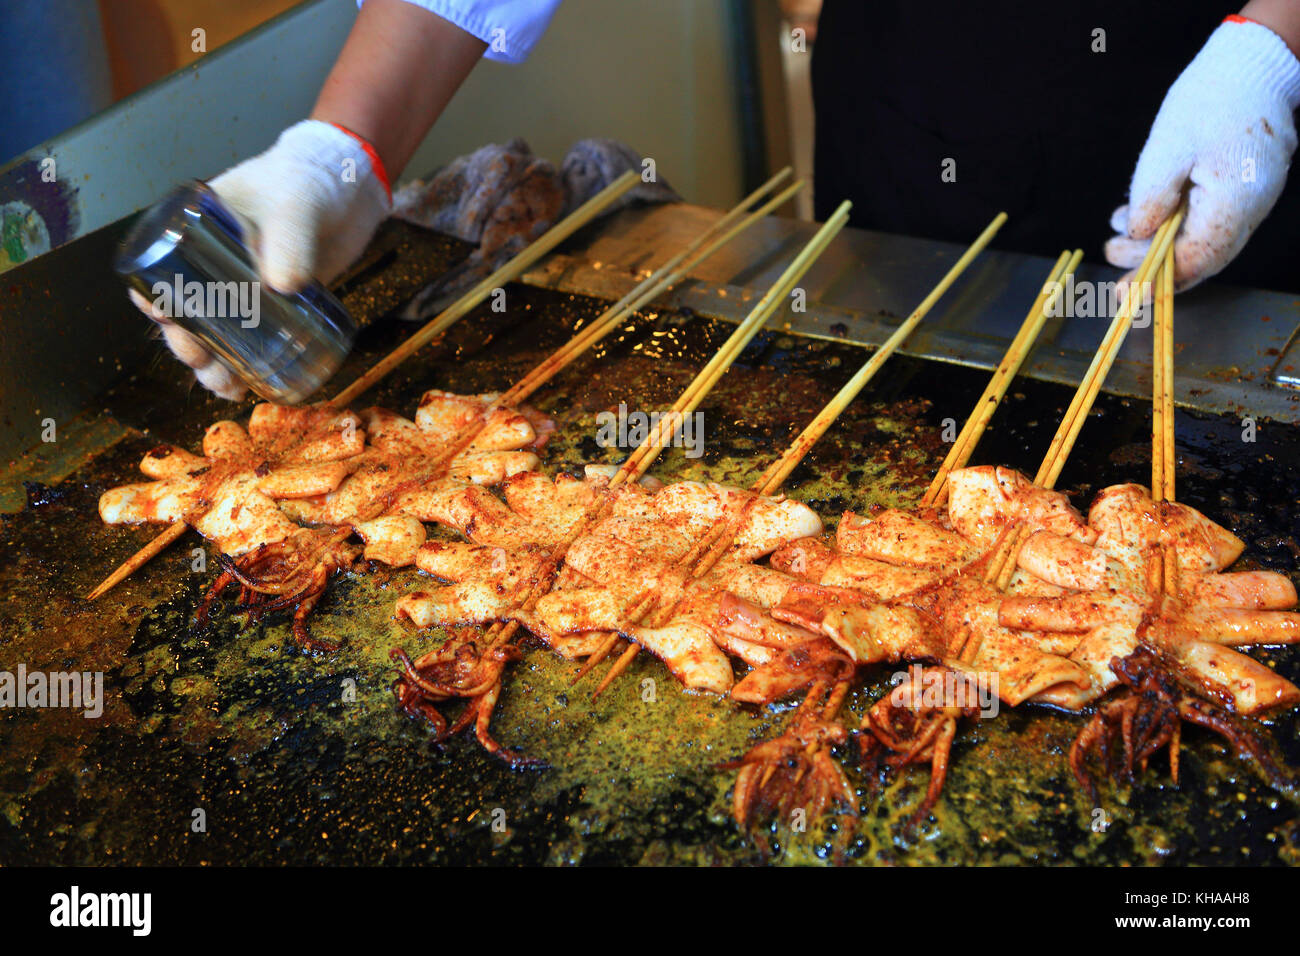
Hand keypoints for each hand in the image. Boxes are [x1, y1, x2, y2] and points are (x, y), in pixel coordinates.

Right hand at [137, 119, 390, 399]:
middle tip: (205, 365)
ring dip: (217, 363)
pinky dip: (249, 362)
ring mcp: (243, 283)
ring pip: (218, 331)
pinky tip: (251, 386)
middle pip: (186, 310)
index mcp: (196, 227)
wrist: (350, 188)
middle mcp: (212, 259)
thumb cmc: (308, 181)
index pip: (160, 267)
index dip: (153, 297)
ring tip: (228, 389)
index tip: (164, 320)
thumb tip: (283, 286)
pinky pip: (253, 336)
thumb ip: (291, 238)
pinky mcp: (275, 301)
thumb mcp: (295, 205)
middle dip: (189, 344)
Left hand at [1106, 17, 1299, 289]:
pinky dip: (1175, 227)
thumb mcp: (1167, 147)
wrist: (1252, 65)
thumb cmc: (1210, 99)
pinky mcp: (1243, 191)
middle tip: (1111, 251)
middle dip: (1152, 263)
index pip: (1194, 259)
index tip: (1123, 292)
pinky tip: (1142, 216)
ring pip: (1202, 243)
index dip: (1156, 279)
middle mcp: (1250, 209)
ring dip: (1158, 243)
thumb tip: (1137, 234)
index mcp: (1235, 201)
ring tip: (1116, 231)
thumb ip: (1151, 196)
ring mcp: (1251, 201)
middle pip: (1200, 259)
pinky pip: (1209, 223)